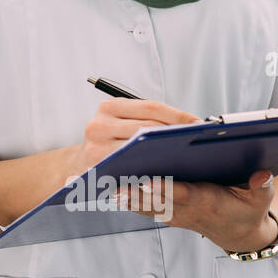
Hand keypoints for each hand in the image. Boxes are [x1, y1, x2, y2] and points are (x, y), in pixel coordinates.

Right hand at [72, 98, 201, 175]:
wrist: (78, 165)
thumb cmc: (109, 142)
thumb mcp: (120, 121)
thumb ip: (145, 118)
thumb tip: (189, 123)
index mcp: (108, 107)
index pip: (151, 108)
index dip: (179, 115)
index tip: (199, 124)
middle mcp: (98, 125)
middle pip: (147, 128)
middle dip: (175, 134)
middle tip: (198, 142)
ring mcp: (96, 149)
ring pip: (141, 149)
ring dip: (167, 152)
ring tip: (188, 155)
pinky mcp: (99, 170)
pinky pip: (133, 169)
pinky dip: (152, 169)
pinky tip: (168, 170)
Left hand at [119, 169, 277, 252]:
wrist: (239, 234)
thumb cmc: (248, 210)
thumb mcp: (261, 199)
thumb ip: (262, 186)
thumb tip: (263, 174)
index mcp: (207, 202)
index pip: (183, 195)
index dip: (165, 189)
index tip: (146, 182)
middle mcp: (186, 210)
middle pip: (157, 200)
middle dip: (136, 193)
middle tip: (114, 184)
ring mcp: (173, 214)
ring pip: (144, 205)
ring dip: (125, 196)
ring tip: (103, 184)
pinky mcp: (166, 214)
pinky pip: (142, 207)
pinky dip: (127, 200)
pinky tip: (108, 190)